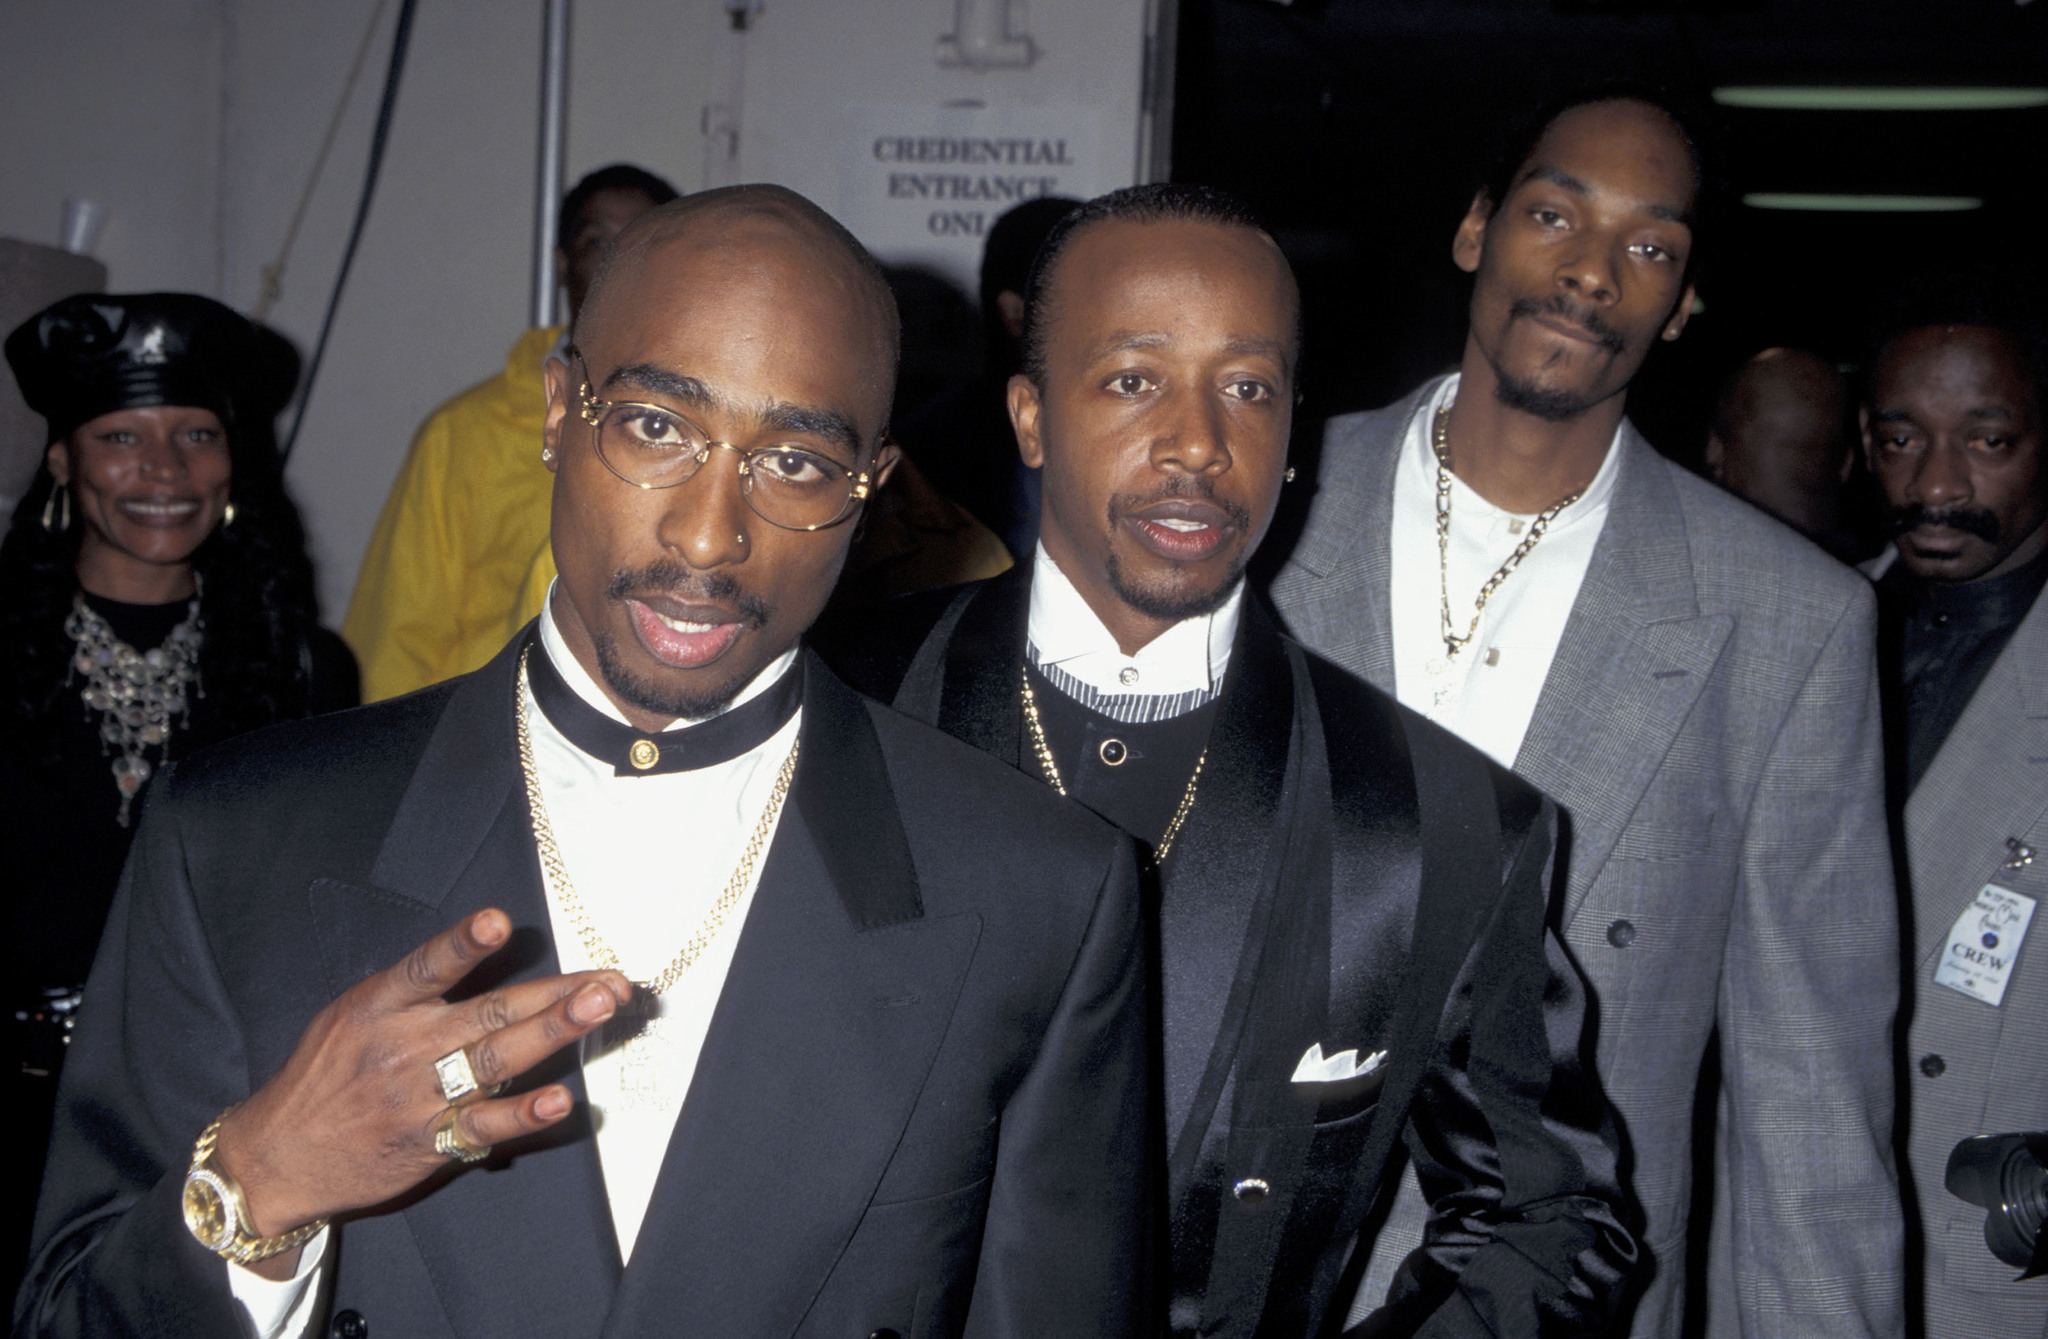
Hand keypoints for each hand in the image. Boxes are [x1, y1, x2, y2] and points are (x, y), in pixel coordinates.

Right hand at [212, 909, 629, 1265]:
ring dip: (554, 1033)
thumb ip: (413, 990)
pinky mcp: (429, 1142)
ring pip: (496, 1060)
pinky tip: (560, 1100)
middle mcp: (402, 1047)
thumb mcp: (351, 1016)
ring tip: (600, 1010)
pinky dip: (523, 1114)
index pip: (425, 967)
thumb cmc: (324, 1075)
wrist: (275, 1158)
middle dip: (555, 993)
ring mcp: (418, 1097)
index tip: (497, 921)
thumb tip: (485, 954)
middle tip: (609, 980)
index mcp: (379, 1005)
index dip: (461, 944)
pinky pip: (483, 1126)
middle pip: (489, 1012)